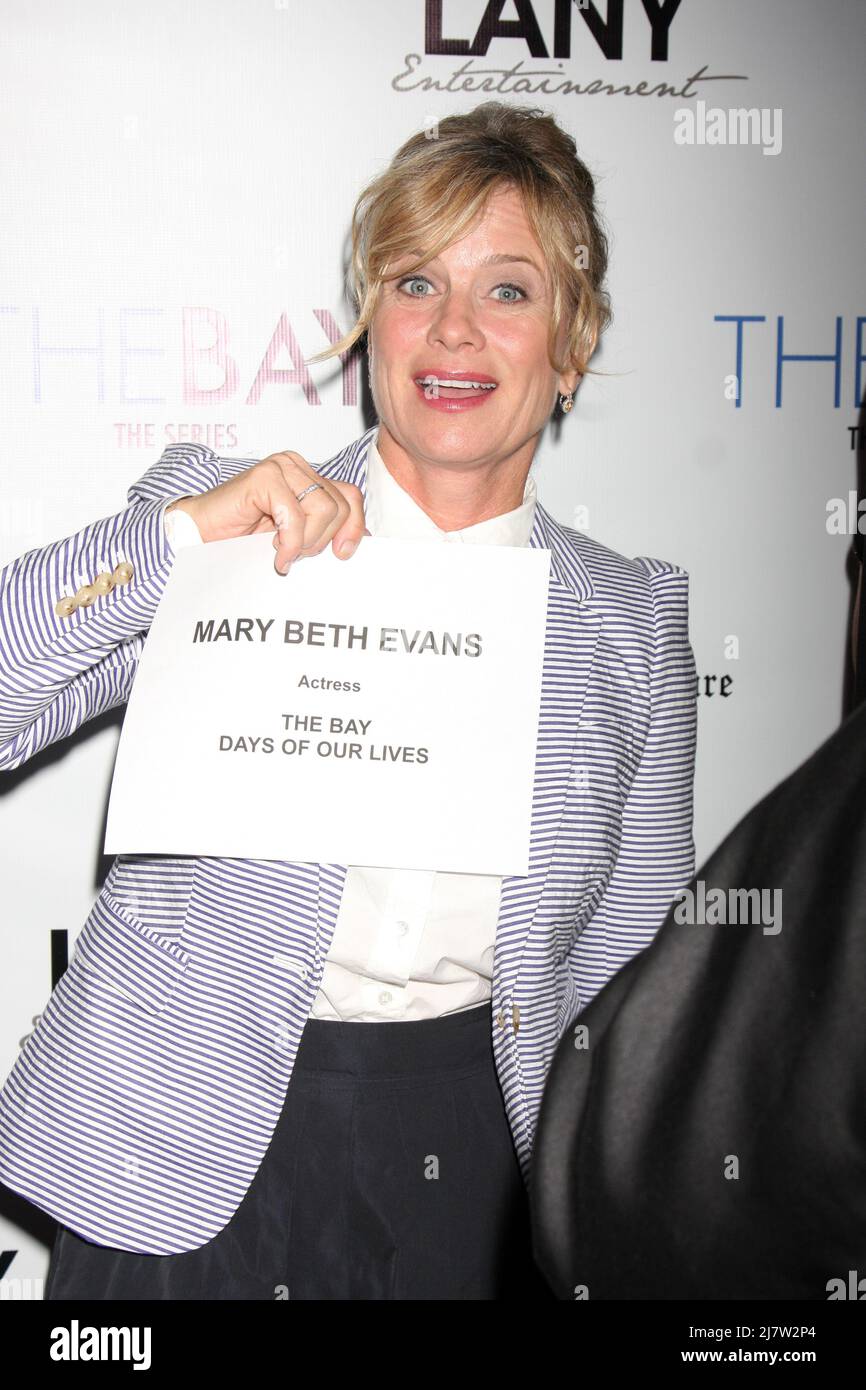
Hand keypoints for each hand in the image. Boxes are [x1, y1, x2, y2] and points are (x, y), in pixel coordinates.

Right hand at [165, 451, 368, 573]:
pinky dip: (288, 543)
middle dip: (322, 540)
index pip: (351, 497)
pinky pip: (294, 516)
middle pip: (340, 506)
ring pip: (323, 509)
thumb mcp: (296, 538)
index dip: (353, 528)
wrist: (199, 538)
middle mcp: (296, 466)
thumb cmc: (243, 540)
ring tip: (283, 552)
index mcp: (308, 477)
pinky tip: (274, 554)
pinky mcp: (263, 477)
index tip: (340, 556)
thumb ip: (325, 531)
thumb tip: (365, 540)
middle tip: (295, 554)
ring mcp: (280, 467)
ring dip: (305, 542)